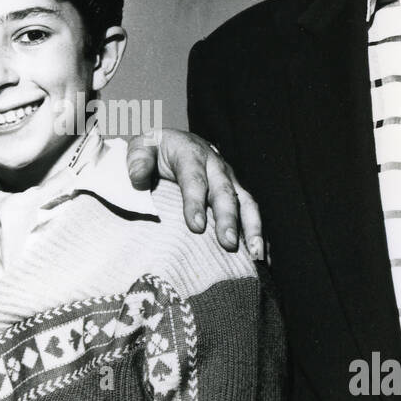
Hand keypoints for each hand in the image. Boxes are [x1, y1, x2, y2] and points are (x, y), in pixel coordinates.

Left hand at [126, 128, 263, 257]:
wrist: (175, 143)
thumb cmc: (155, 150)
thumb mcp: (141, 146)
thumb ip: (138, 160)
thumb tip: (137, 179)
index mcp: (191, 153)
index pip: (193, 178)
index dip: (195, 202)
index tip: (196, 226)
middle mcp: (216, 166)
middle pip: (225, 192)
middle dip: (228, 219)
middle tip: (228, 243)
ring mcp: (230, 180)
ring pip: (246, 202)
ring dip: (253, 228)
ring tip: (256, 253)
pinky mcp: (236, 193)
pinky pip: (251, 213)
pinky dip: (259, 234)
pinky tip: (263, 257)